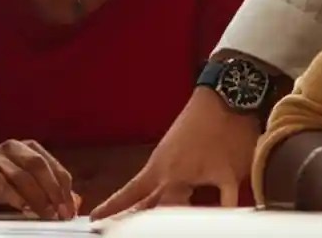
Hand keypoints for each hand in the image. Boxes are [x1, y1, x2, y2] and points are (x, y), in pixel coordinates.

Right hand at [0, 136, 76, 219]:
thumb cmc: (4, 185)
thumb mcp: (32, 188)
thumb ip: (52, 192)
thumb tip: (75, 203)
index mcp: (30, 148)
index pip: (53, 165)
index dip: (64, 188)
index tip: (70, 210)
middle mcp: (14, 147)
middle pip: (38, 165)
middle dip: (52, 191)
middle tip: (60, 213)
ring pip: (20, 173)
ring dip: (35, 197)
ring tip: (44, 215)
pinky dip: (12, 194)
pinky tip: (21, 207)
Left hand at [91, 88, 257, 218]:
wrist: (224, 97)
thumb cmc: (199, 118)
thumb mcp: (173, 147)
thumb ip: (167, 175)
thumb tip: (163, 195)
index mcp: (159, 166)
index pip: (130, 192)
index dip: (112, 207)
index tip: (95, 218)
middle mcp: (175, 174)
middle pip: (154, 208)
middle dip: (142, 220)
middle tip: (128, 228)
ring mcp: (200, 175)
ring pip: (182, 209)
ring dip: (176, 219)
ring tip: (169, 227)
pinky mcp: (227, 175)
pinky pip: (226, 203)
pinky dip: (225, 215)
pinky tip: (225, 223)